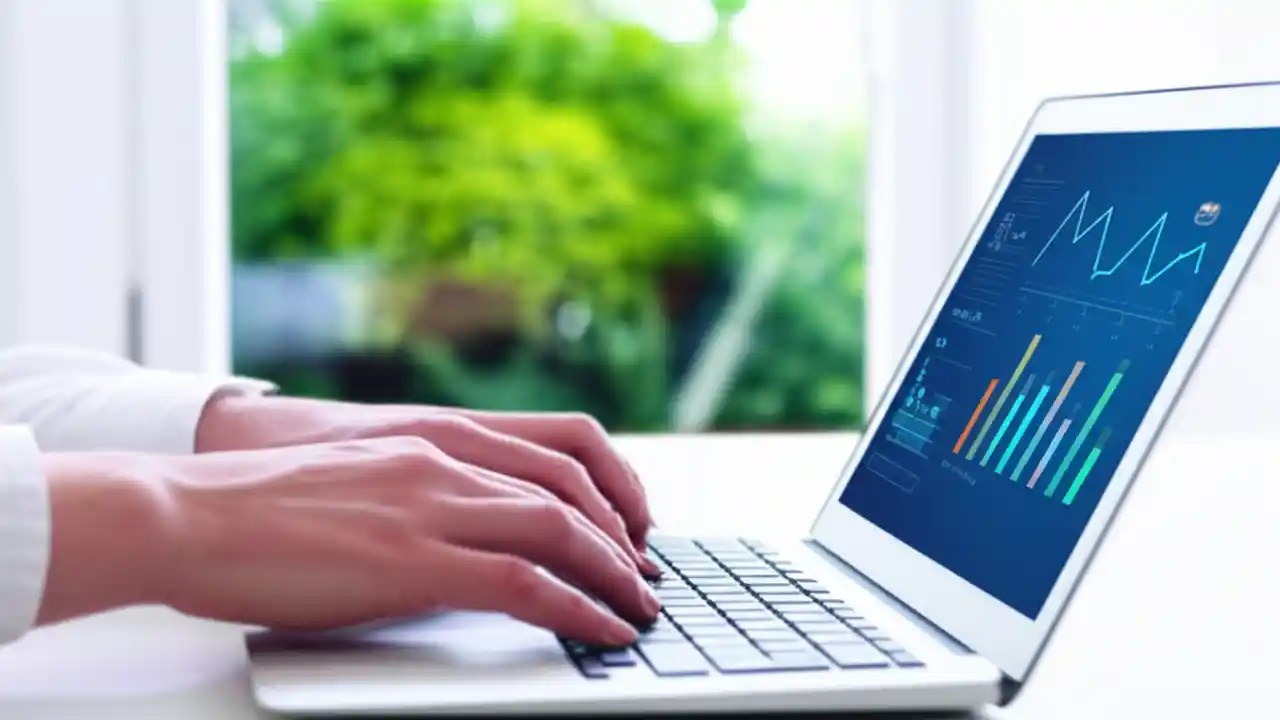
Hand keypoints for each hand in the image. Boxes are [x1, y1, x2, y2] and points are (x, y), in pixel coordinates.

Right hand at [197, 395, 657, 574]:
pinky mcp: (411, 560)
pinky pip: (522, 583)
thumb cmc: (259, 504)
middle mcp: (444, 459)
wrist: (188, 511)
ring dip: (613, 573)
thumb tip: (465, 537)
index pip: (558, 448)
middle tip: (647, 576)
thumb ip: (422, 493)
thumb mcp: (361, 480)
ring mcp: (430, 505)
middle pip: (571, 488)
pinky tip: (601, 630)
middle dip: (623, 536)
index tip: (631, 528)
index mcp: (435, 436)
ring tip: (639, 608)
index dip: (611, 489)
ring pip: (558, 529)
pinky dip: (575, 608)